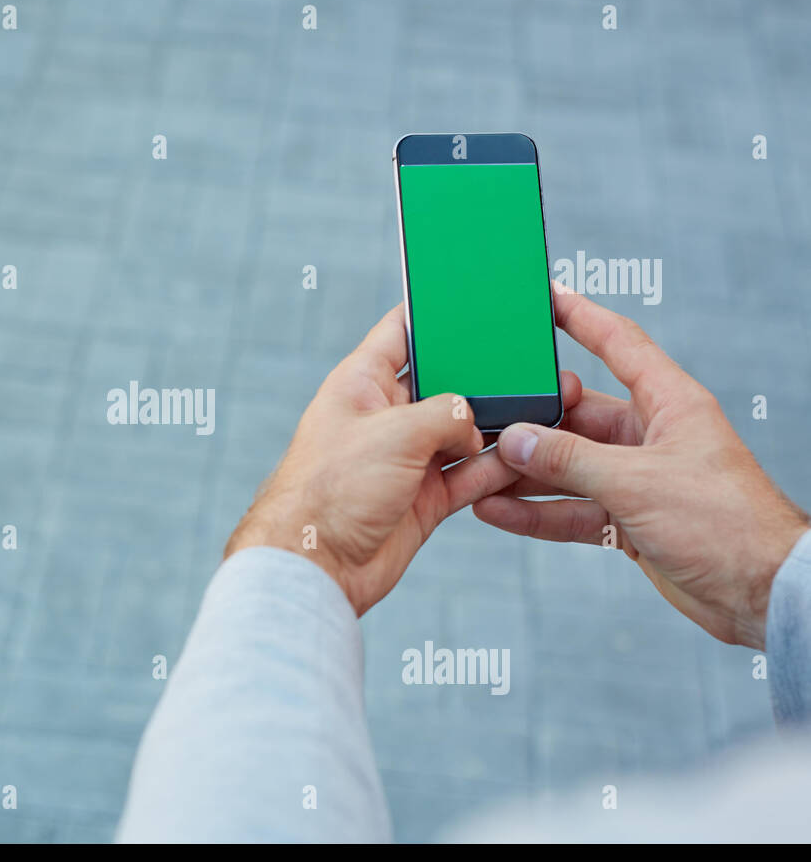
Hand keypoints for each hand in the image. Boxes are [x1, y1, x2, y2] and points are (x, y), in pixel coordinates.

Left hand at [225, 304, 579, 614]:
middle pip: (445, 381)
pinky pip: (471, 474)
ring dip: (500, 424)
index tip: (475, 296)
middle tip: (529, 361)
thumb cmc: (333, 489)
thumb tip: (476, 427)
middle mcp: (385, 416)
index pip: (402, 331)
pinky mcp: (425, 497)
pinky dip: (498, 468)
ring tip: (544, 407)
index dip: (436, 312)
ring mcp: (407, 458)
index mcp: (362, 382)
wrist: (316, 565)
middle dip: (484, 373)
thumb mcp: (395, 431)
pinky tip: (527, 454)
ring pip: (465, 430)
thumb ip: (446, 413)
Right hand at [474, 281, 809, 648]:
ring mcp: (637, 479)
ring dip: (525, 474)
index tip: (546, 298)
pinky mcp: (628, 520)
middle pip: (577, 417)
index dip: (582, 317)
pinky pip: (570, 508)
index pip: (620, 345)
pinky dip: (536, 512)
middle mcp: (652, 436)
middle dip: (531, 422)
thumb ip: (571, 461)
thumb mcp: (639, 483)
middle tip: (487, 420)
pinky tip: (500, 511)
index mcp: (670, 404)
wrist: (760, 593)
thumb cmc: (728, 524)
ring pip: (566, 467)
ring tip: (479, 474)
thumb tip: (520, 440)